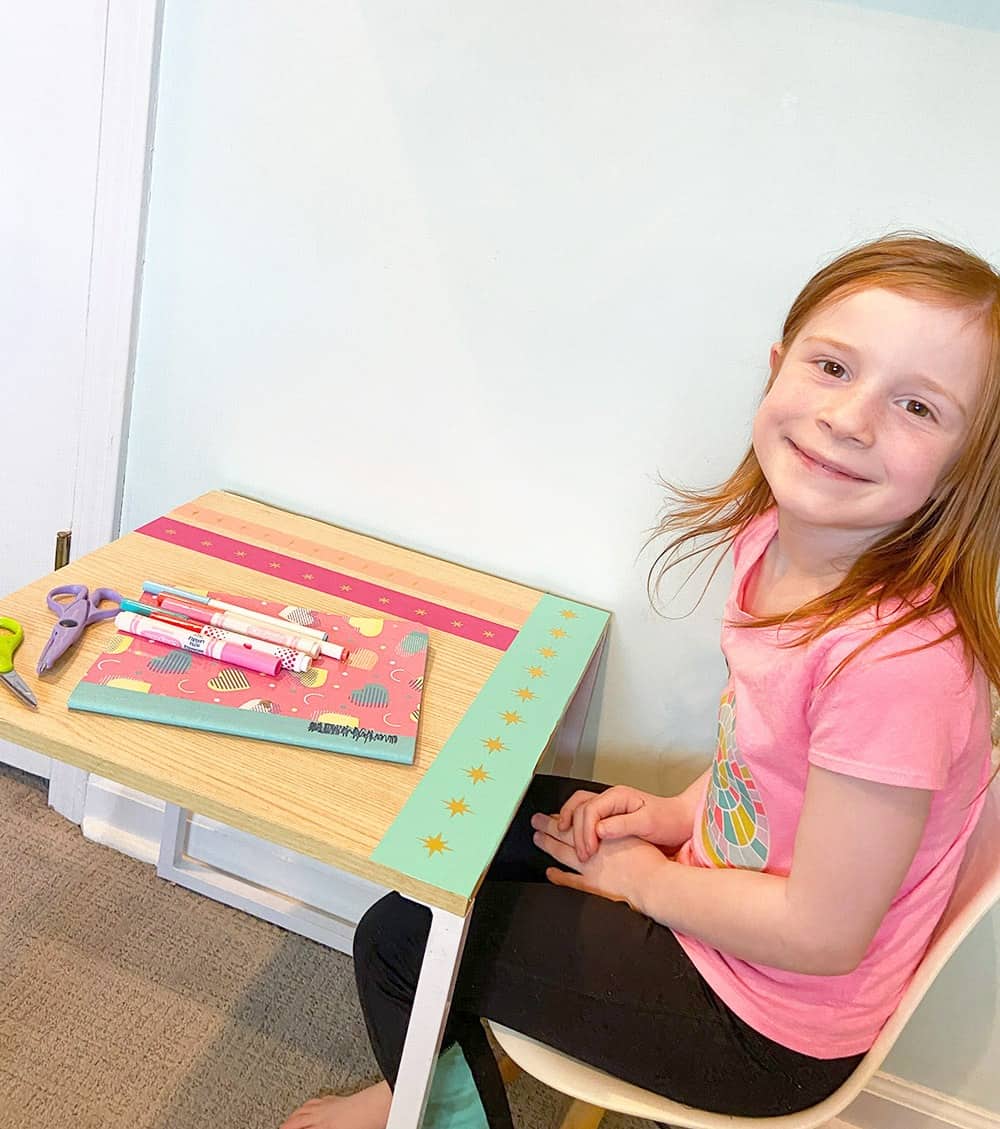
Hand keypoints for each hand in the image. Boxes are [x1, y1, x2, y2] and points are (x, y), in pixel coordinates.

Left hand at [530, 811, 665, 908]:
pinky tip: (549, 872)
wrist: (654, 884)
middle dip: (548, 824)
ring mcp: (589, 867)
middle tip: (536, 819)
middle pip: (563, 833)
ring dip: (547, 843)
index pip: (578, 820)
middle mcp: (592, 848)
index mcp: (602, 832)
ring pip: (561, 852)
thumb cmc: (650, 860)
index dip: (565, 815)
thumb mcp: (635, 832)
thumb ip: (618, 826)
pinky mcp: (592, 885)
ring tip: (537, 837)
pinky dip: (558, 876)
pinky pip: (569, 880)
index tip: (557, 813)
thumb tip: (605, 821)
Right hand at [556, 785, 687, 861]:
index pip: (590, 810)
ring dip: (570, 823)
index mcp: (618, 797)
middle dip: (575, 830)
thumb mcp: (648, 822)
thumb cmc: (669, 820)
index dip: (585, 831)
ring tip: (564, 840)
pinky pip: (587, 817)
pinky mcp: (612, 817)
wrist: (682, 820)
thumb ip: (622, 825)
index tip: (589, 851)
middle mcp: (611, 799)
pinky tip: (574, 837)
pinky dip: (577, 826)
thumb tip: (600, 830)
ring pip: (579, 808)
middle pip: (580, 807)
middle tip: (581, 854)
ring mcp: (610, 807)